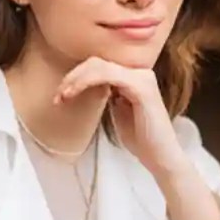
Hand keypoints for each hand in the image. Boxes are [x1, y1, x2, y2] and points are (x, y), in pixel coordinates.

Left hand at [56, 57, 219, 219]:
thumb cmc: (141, 138)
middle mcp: (139, 72)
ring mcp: (141, 78)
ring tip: (63, 96)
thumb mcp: (118, 111)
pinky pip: (107, 75)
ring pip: (99, 66)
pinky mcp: (141, 87)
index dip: (76, 77)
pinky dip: (86, 82)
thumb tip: (87, 84)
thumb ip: (107, 94)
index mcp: (134, 76)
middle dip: (72, 77)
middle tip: (58, 96)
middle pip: (96, 62)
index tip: (61, 95)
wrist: (161, 157)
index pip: (99, 66)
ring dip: (76, 80)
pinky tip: (74, 93)